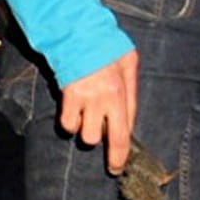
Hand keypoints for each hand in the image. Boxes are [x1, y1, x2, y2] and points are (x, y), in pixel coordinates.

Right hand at [58, 48, 138, 173]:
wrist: (79, 34)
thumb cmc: (107, 47)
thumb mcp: (130, 63)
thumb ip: (131, 90)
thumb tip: (129, 116)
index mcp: (124, 91)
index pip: (127, 129)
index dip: (124, 152)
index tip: (121, 165)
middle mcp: (107, 98)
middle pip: (110, 139)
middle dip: (112, 156)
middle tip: (112, 163)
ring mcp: (87, 99)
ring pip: (88, 136)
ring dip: (89, 132)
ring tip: (91, 121)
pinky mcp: (68, 98)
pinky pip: (68, 125)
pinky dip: (71, 124)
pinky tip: (75, 114)